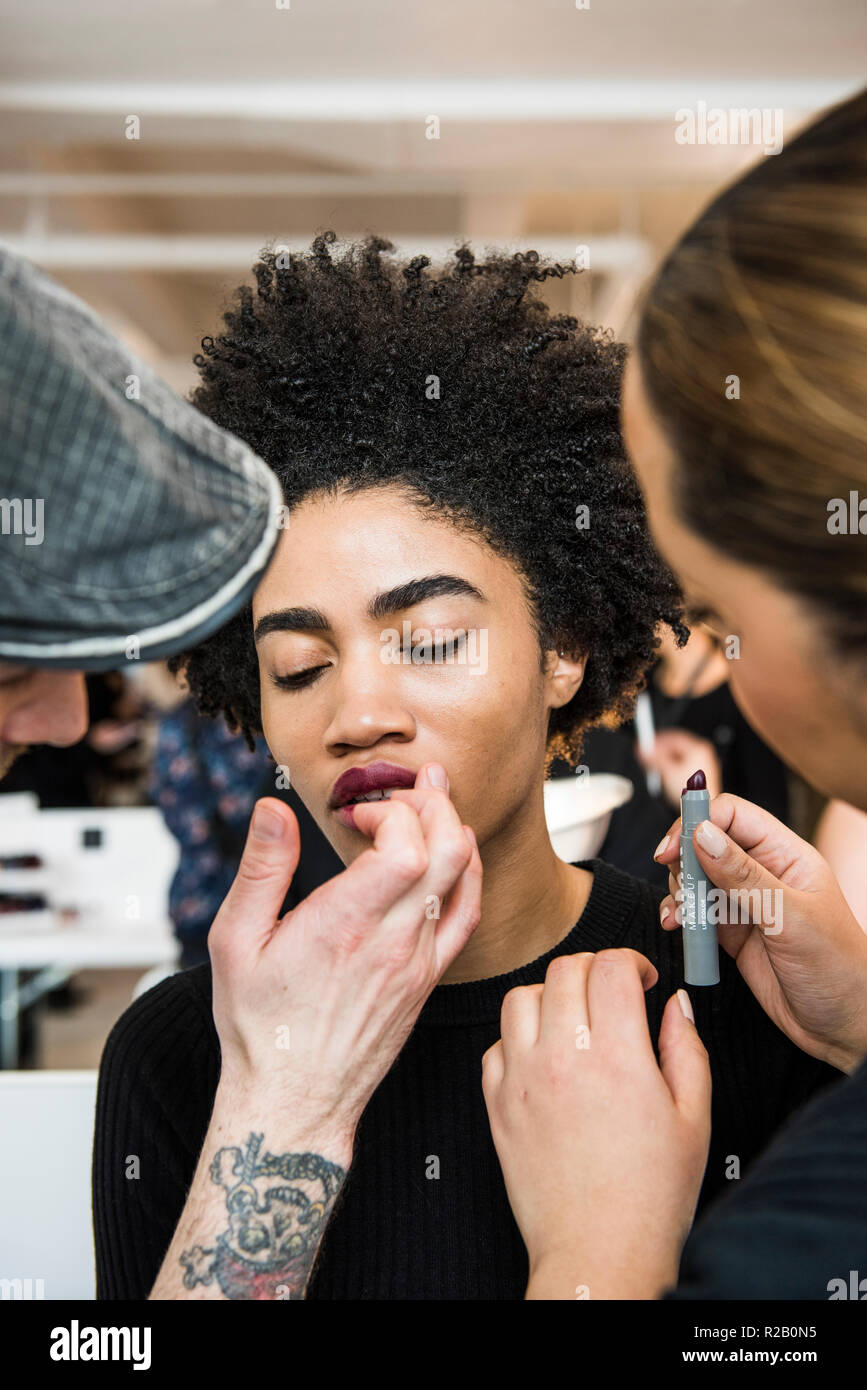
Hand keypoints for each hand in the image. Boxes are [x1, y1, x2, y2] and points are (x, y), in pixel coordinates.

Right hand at [209, 762, 481, 1158]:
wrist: (294, 1100)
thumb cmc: (259, 1026)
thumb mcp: (236, 941)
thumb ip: (261, 869)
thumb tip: (272, 808)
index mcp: (344, 926)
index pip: (407, 848)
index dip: (391, 812)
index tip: (357, 814)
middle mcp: (392, 942)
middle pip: (448, 851)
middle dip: (430, 804)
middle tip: (398, 793)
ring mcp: (418, 962)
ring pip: (463, 877)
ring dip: (451, 829)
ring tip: (426, 804)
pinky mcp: (428, 979)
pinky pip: (468, 914)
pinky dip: (467, 873)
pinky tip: (450, 854)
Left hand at [482, 950, 710, 1298]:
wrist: (599, 1253)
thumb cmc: (650, 1197)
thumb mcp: (694, 1117)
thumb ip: (686, 1048)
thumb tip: (676, 1004)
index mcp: (618, 1058)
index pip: (611, 968)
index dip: (632, 961)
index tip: (642, 978)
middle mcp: (563, 1059)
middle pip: (565, 970)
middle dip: (594, 968)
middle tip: (611, 990)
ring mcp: (523, 1080)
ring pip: (520, 996)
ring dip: (549, 995)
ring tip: (573, 1017)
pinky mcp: (497, 1105)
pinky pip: (494, 1044)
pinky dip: (517, 1038)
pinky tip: (543, 1055)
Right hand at [635, 727, 721, 806]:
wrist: (702, 810)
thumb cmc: (693, 794)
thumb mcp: (668, 773)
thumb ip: (654, 759)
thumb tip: (643, 750)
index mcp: (697, 748)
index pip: (673, 737)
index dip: (657, 740)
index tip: (645, 743)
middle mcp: (702, 753)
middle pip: (675, 746)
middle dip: (660, 750)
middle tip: (647, 754)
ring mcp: (702, 763)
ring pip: (677, 755)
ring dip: (664, 759)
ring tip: (654, 765)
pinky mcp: (699, 773)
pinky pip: (681, 764)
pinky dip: (671, 766)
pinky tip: (664, 772)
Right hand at [656, 793, 866, 1073]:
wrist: (844, 1025)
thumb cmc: (837, 969)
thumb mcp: (790, 918)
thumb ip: (743, 876)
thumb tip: (702, 834)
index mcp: (786, 855)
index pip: (733, 816)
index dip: (697, 823)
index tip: (671, 851)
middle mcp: (764, 872)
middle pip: (707, 842)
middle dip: (684, 861)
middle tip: (681, 891)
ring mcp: (745, 902)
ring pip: (696, 876)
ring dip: (678, 891)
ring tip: (679, 916)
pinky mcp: (731, 931)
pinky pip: (695, 911)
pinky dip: (679, 915)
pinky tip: (676, 927)